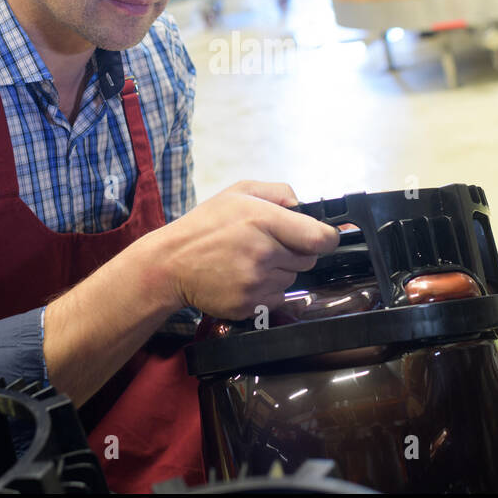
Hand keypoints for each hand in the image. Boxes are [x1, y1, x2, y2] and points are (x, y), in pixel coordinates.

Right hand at [147, 180, 339, 319]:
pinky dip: (267, 290)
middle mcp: (264, 253)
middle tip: (269, 245)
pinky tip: (244, 277)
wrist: (170, 263)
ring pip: (292, 280)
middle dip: (296, 252)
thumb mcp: (238, 192)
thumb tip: (305, 206)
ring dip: (280, 271)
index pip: (320, 238)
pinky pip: (276, 298)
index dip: (327, 238)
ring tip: (250, 260)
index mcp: (264, 220)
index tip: (322, 237)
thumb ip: (278, 192)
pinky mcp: (249, 305)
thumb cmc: (205, 226)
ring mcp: (256, 282)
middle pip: (308, 260)